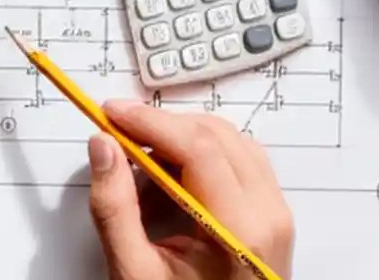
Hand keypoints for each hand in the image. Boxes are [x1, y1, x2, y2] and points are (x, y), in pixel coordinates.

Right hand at [87, 101, 293, 279]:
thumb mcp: (135, 271)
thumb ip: (114, 207)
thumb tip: (102, 147)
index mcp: (241, 231)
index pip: (198, 148)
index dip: (150, 122)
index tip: (111, 114)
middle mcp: (270, 215)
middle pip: (216, 135)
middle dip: (161, 127)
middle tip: (117, 134)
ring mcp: (276, 213)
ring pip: (230, 141)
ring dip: (181, 139)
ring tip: (140, 163)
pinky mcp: (271, 214)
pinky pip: (239, 161)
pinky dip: (201, 156)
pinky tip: (168, 180)